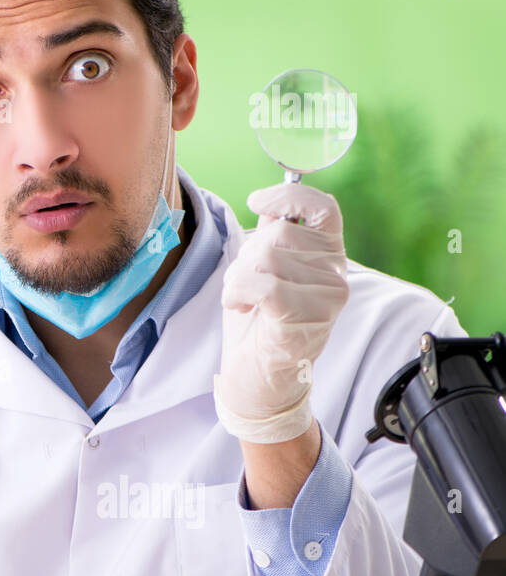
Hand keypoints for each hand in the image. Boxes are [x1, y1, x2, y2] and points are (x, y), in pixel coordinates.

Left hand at [212, 182, 348, 443]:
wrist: (258, 379)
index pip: (323, 207)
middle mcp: (336, 275)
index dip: (289, 196)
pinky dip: (238, 292)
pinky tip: (241, 307)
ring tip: (245, 301)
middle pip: (278, 233)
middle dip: (247, 255)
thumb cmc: (259, 324)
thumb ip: (272, 238)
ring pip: (266, 258)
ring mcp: (326, 300)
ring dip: (238, 278)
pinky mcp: (306, 321)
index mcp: (329, 256)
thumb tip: (271, 202)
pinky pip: (263, 285)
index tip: (257, 201)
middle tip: (245, 286)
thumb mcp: (265, 272)